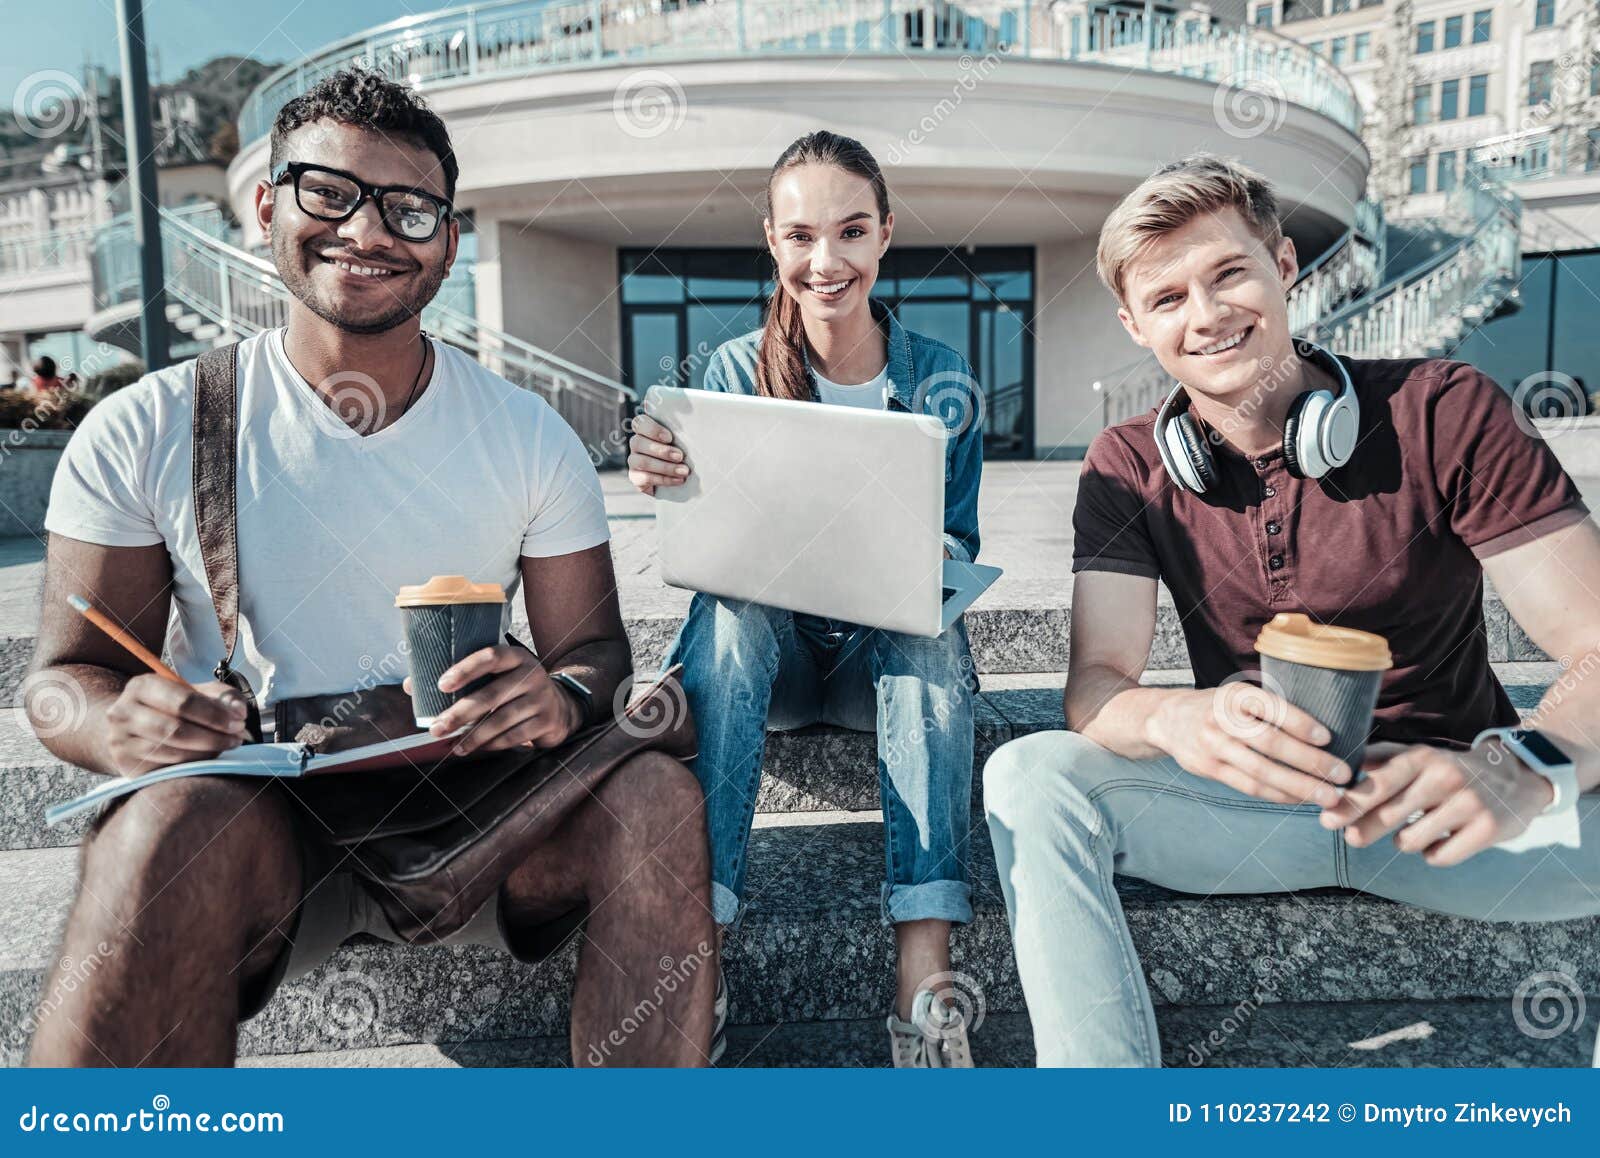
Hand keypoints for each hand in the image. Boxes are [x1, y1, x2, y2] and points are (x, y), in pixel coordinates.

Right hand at [103, 675, 249, 776]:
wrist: (131, 726)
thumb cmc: (171, 706)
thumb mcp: (196, 691)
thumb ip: (222, 696)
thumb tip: (238, 711)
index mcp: (142, 686)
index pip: (182, 702)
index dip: (214, 715)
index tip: (239, 722)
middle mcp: (124, 712)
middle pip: (175, 730)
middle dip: (213, 736)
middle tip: (237, 738)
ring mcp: (120, 740)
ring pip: (172, 752)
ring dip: (206, 752)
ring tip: (225, 746)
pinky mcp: (126, 764)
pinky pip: (166, 769)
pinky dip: (193, 765)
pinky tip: (206, 758)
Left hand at [405, 645, 580, 755]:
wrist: (560, 706)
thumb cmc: (514, 688)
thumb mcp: (497, 675)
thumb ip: (461, 677)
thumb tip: (412, 686)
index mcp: (515, 656)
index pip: (490, 657)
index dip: (465, 669)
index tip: (441, 685)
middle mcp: (531, 674)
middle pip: (491, 694)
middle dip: (460, 714)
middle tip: (436, 728)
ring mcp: (541, 698)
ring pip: (501, 720)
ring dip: (474, 736)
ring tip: (454, 747)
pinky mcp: (546, 721)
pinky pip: (514, 736)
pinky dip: (493, 744)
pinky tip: (477, 748)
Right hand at [627, 411, 690, 495]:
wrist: (686, 479)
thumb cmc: (687, 452)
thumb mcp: (687, 439)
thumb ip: (687, 429)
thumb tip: (697, 414)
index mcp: (646, 429)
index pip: (640, 422)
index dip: (652, 429)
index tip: (669, 437)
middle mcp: (637, 443)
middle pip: (638, 442)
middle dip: (661, 451)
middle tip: (680, 456)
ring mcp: (634, 461)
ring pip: (642, 462)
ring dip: (665, 467)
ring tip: (684, 471)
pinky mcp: (636, 478)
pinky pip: (645, 478)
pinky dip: (664, 479)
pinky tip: (678, 480)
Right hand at [1145, 684, 1350, 805]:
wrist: (1168, 719)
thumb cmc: (1219, 707)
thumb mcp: (1239, 694)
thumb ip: (1270, 708)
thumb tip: (1325, 734)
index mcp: (1235, 694)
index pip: (1271, 707)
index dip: (1300, 722)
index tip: (1328, 737)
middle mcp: (1221, 718)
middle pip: (1270, 743)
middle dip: (1310, 762)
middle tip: (1342, 774)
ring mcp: (1213, 746)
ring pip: (1261, 771)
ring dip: (1299, 787)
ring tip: (1329, 796)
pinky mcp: (1208, 769)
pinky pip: (1249, 786)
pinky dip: (1278, 794)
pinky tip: (1300, 798)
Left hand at [1320, 741, 1555, 865]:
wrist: (1518, 776)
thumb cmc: (1453, 770)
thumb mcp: (1420, 756)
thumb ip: (1380, 760)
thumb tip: (1338, 769)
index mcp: (1422, 758)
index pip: (1378, 783)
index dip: (1349, 804)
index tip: (1326, 818)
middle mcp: (1444, 778)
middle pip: (1389, 814)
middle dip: (1362, 829)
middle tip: (1352, 837)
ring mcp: (1468, 804)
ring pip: (1410, 841)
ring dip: (1404, 841)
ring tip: (1413, 831)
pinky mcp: (1488, 830)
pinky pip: (1438, 857)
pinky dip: (1432, 854)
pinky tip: (1439, 842)